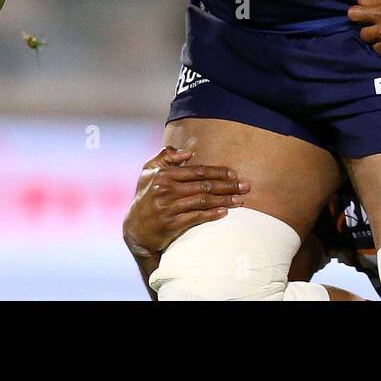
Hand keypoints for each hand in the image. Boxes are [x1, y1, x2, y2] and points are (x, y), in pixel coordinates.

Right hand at [123, 148, 248, 257]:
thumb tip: (189, 152)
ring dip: (225, 200)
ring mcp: (168, 208)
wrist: (134, 229)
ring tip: (241, 200)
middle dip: (228, 186)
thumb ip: (166, 156)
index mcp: (163, 175)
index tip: (233, 173)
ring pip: (203, 201)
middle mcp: (166, 190)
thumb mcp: (148, 171)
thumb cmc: (145, 195)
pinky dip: (212, 215)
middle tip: (245, 186)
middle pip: (204, 186)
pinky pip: (196, 217)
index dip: (217, 172)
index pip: (197, 171)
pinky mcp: (170, 225)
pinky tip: (225, 212)